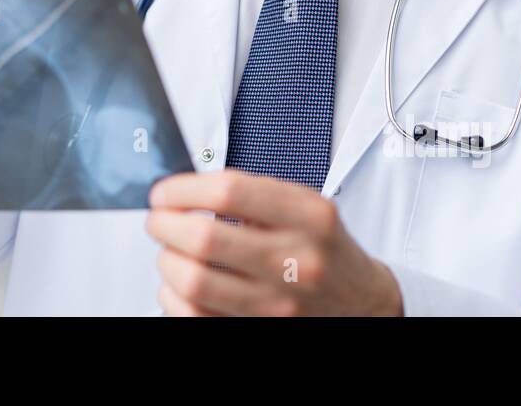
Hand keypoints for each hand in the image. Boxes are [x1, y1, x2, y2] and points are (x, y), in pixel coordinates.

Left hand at [146, 168, 403, 315]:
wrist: (362, 302)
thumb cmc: (323, 248)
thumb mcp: (305, 205)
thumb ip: (253, 193)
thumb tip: (183, 192)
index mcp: (310, 218)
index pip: (230, 193)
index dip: (184, 190)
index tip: (164, 193)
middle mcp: (298, 262)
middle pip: (205, 239)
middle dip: (165, 225)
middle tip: (158, 220)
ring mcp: (280, 304)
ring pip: (194, 281)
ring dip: (167, 261)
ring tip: (171, 251)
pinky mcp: (261, 330)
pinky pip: (195, 316)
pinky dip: (173, 297)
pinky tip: (179, 284)